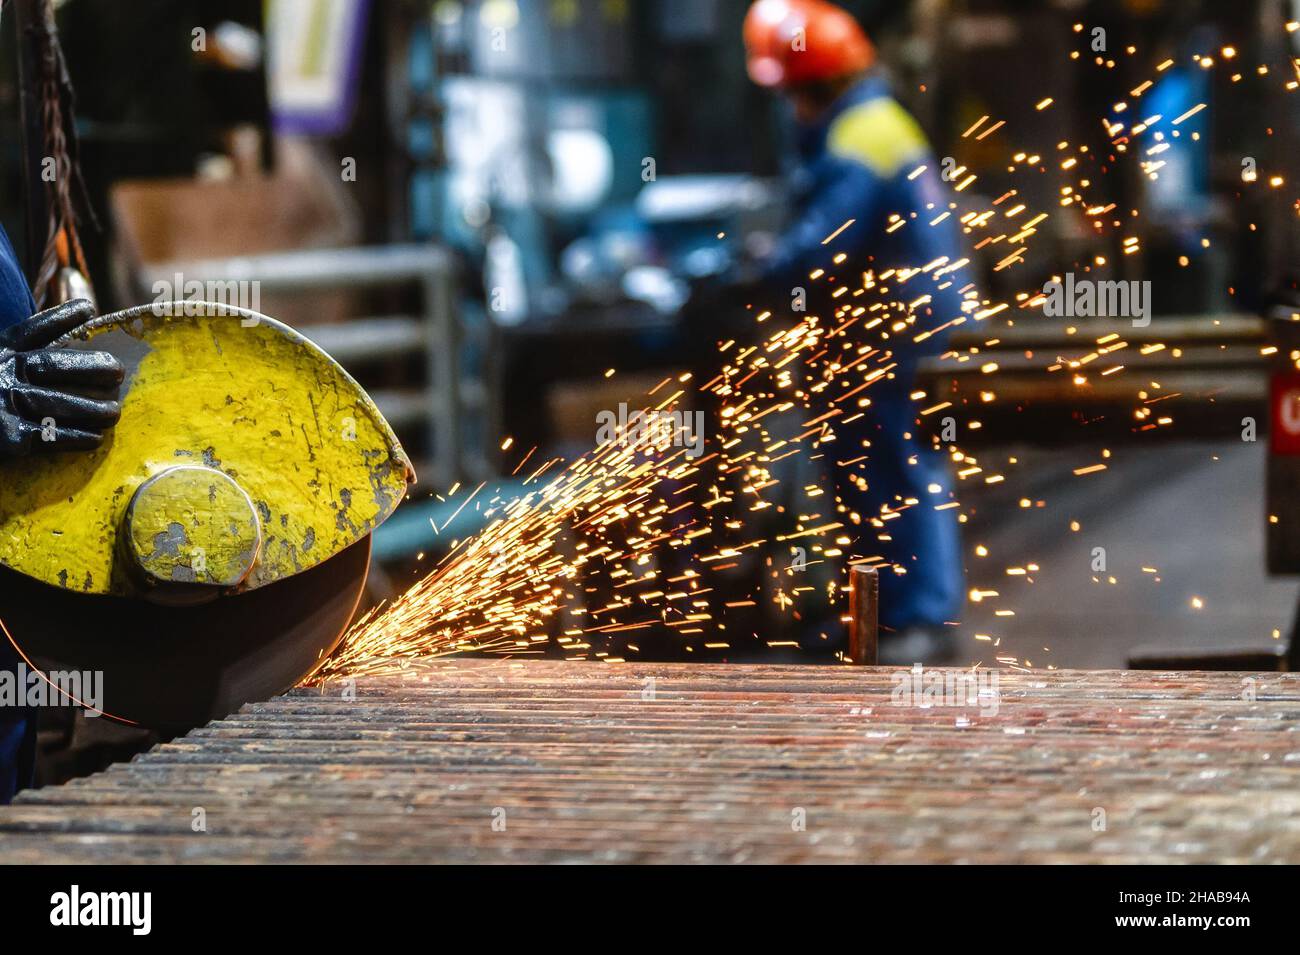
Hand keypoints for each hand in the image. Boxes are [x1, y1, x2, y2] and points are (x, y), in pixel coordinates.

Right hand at [0, 299, 123, 460]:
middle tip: (118, 371)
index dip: (61, 317)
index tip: (89, 309)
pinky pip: (52, 436)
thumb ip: (18, 352)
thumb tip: (63, 337)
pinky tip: (95, 438)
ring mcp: (3, 405)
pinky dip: (77, 437)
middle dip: (90, 366)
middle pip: (52, 364)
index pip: (31, 330)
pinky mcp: (8, 438)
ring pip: (59, 403)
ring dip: (93, 409)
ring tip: (114, 412)